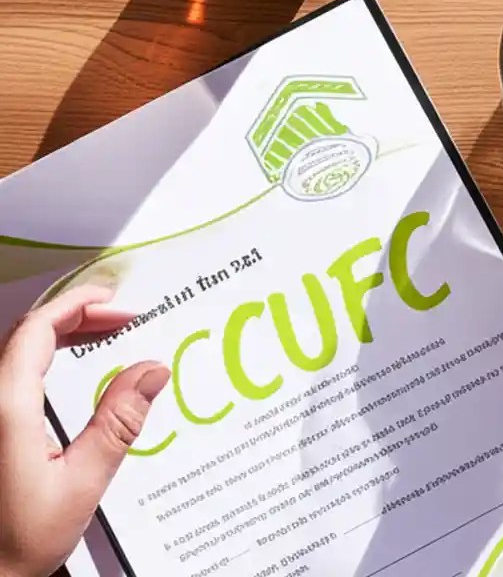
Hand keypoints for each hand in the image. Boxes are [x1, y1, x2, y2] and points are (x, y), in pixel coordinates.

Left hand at [0, 285, 169, 576]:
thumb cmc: (19, 540)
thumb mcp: (82, 482)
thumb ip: (118, 422)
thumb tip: (151, 370)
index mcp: (6, 407)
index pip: (37, 330)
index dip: (77, 306)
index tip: (114, 299)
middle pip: (27, 335)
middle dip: (76, 318)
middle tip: (123, 317)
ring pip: (19, 353)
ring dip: (61, 337)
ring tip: (105, 334)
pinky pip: (14, 375)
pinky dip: (46, 359)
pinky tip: (71, 367)